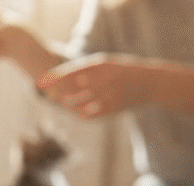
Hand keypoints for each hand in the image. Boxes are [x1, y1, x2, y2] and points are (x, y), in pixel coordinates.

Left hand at [38, 54, 155, 117]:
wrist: (151, 84)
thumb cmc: (125, 71)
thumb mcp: (106, 64)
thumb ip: (85, 69)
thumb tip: (60, 75)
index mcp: (102, 65)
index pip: (71, 72)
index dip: (55, 79)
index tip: (42, 82)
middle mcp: (104, 79)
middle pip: (72, 88)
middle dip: (58, 92)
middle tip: (48, 95)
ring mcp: (109, 95)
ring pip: (79, 103)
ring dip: (68, 104)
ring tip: (62, 103)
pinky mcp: (113, 109)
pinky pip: (89, 114)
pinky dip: (80, 113)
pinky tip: (75, 112)